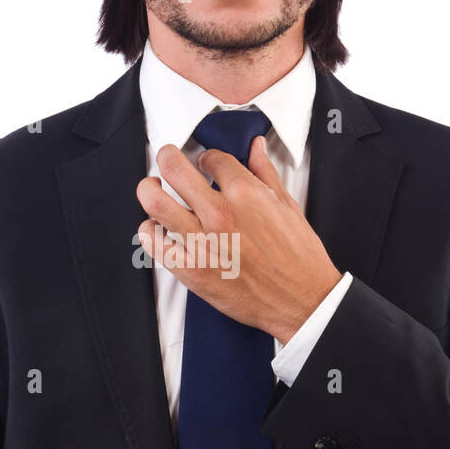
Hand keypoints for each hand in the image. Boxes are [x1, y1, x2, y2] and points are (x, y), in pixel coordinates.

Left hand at [136, 136, 341, 343]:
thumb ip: (265, 172)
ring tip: (153, 188)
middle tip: (168, 159)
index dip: (205, 156)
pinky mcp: (191, 269)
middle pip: (173, 167)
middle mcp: (220, 214)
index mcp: (246, 194)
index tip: (204, 163)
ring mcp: (202, 242)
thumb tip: (255, 148)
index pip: (211, 157)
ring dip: (149, 188)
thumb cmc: (297, 258)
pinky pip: (153, 243)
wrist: (301, 301)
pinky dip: (148, 230)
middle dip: (168, 157)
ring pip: (154, 201)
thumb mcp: (287, 206)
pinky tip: (156, 227)